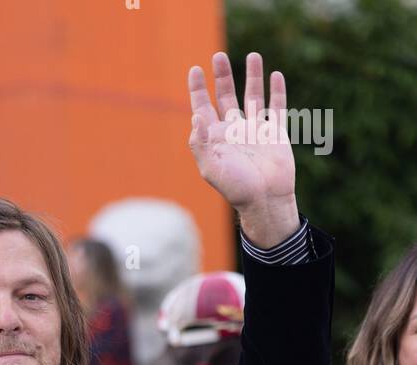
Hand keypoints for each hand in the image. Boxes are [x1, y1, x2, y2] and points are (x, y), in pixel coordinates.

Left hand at [188, 52, 297, 244]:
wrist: (265, 200)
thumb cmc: (236, 188)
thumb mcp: (211, 168)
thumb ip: (200, 143)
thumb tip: (195, 116)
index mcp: (216, 138)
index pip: (203, 107)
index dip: (198, 89)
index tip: (195, 69)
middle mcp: (235, 131)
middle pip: (226, 96)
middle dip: (222, 76)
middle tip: (218, 56)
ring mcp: (256, 131)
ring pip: (253, 96)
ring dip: (253, 76)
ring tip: (253, 55)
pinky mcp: (275, 134)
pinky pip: (277, 108)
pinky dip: (277, 91)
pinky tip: (276, 75)